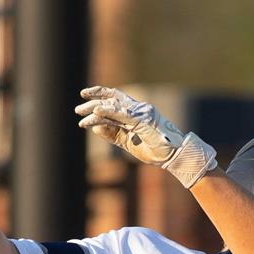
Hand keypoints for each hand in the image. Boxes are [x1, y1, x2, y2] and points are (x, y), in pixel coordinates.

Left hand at [74, 85, 216, 188]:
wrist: (174, 157)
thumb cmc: (156, 151)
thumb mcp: (128, 143)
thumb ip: (113, 134)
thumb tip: (96, 126)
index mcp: (137, 113)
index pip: (116, 99)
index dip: (100, 95)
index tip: (84, 97)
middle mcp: (140, 109)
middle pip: (113, 99)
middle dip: (94, 102)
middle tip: (78, 109)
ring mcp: (142, 114)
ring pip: (115, 106)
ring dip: (97, 108)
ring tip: (82, 112)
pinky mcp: (143, 121)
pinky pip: (123, 115)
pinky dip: (109, 112)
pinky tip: (96, 112)